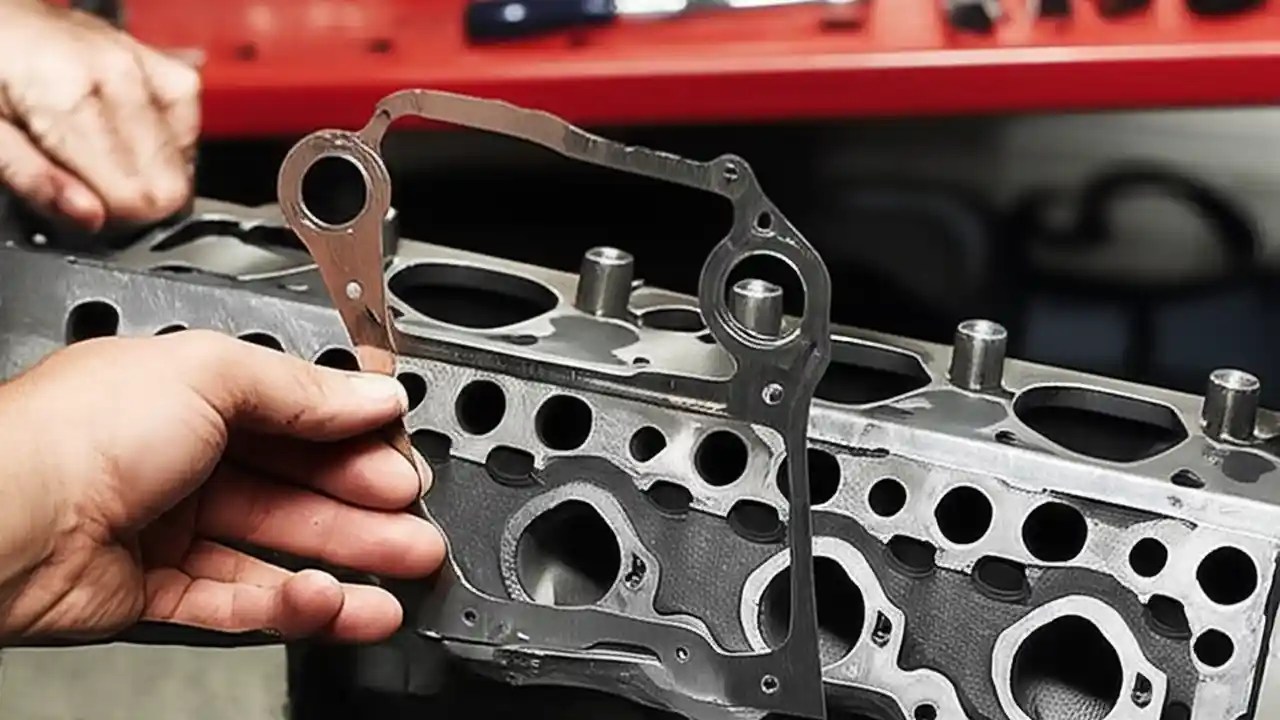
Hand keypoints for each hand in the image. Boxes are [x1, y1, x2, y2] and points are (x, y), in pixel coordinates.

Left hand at [0, 0, 198, 229]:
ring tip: (106, 160)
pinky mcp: (173, 71)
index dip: (109, 217)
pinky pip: (193, 132)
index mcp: (71, 96)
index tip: (83, 210)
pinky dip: (168, 147)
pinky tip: (135, 143)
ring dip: (150, 174)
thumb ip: (33, 179)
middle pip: (167, 184)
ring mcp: (152, 71)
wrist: (5, 27)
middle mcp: (122, 77)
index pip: (133, 195)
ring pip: (185, 166)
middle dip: (132, 199)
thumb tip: (89, 219)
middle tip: (89, 185)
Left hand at [0, 330, 441, 643]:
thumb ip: (302, 387)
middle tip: (416, 523)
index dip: (355, 439)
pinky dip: (296, 605)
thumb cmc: (77, 432)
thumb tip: (372, 392)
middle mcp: (180, 456)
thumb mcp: (210, 373)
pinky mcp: (155, 591)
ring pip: (277, 547)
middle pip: (297, 485)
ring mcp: (167, 526)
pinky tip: (337, 604)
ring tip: (401, 574)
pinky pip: (242, 600)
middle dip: (365, 506)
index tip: (403, 456)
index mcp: (190, 393)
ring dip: (346, 562)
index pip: (296, 416)